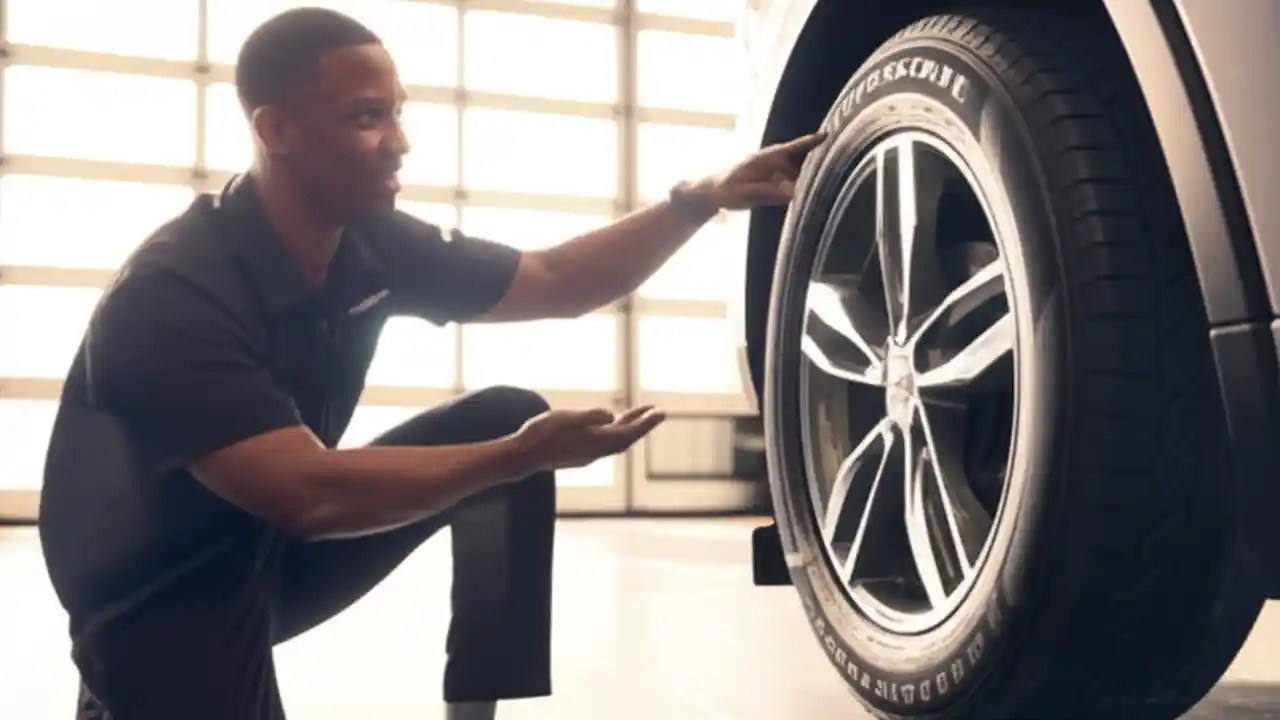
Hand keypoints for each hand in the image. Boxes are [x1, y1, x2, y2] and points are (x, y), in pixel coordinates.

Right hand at [511, 405, 666, 471]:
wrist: (521, 458)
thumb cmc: (540, 435)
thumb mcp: (566, 418)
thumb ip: (590, 416)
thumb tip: (610, 415)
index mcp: (596, 441)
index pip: (629, 431)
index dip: (646, 423)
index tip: (661, 412)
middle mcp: (596, 451)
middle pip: (626, 437)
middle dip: (642, 424)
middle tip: (656, 412)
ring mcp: (587, 454)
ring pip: (615, 441)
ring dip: (628, 427)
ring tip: (638, 414)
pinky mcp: (579, 455)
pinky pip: (605, 443)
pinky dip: (615, 432)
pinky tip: (610, 425)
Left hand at [676, 131, 827, 211]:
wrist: (708, 193)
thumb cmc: (724, 191)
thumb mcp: (745, 193)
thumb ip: (769, 193)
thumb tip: (794, 191)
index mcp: (766, 159)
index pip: (794, 147)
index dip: (812, 141)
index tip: (830, 134)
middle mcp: (771, 162)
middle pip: (801, 158)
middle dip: (820, 157)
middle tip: (844, 158)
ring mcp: (771, 172)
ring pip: (797, 171)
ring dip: (813, 173)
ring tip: (835, 176)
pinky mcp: (770, 183)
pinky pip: (791, 182)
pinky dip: (803, 184)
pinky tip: (814, 191)